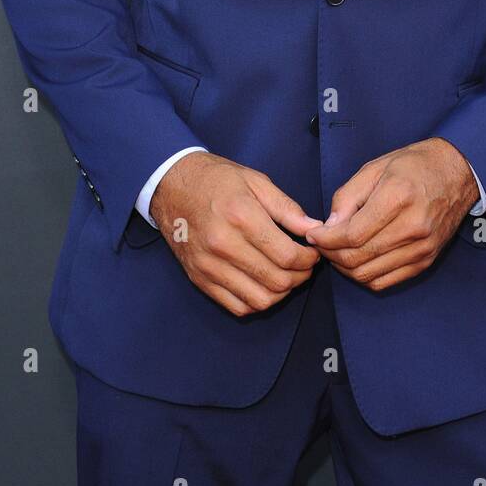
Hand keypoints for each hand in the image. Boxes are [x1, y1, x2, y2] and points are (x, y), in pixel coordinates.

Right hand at [150, 152, 323, 315]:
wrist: (170, 185)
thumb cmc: (217, 179)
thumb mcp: (256, 181)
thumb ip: (287, 208)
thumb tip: (314, 230)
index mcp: (241, 216)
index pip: (287, 256)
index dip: (309, 259)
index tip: (313, 252)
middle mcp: (223, 244)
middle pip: (276, 280)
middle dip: (300, 277)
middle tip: (305, 265)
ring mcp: (208, 265)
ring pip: (259, 300)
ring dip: (281, 293)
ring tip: (287, 276)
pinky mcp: (199, 278)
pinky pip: (236, 306)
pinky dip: (257, 302)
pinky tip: (263, 284)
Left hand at [304, 138, 478, 290]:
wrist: (458, 173)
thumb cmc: (414, 165)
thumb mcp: (375, 167)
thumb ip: (348, 197)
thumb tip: (328, 227)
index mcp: (398, 197)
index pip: (351, 235)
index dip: (325, 240)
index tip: (313, 234)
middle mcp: (413, 227)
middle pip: (358, 258)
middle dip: (331, 255)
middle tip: (321, 244)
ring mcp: (422, 248)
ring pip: (369, 274)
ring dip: (345, 268)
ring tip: (336, 252)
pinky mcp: (426, 261)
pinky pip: (386, 281)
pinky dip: (365, 276)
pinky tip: (357, 260)